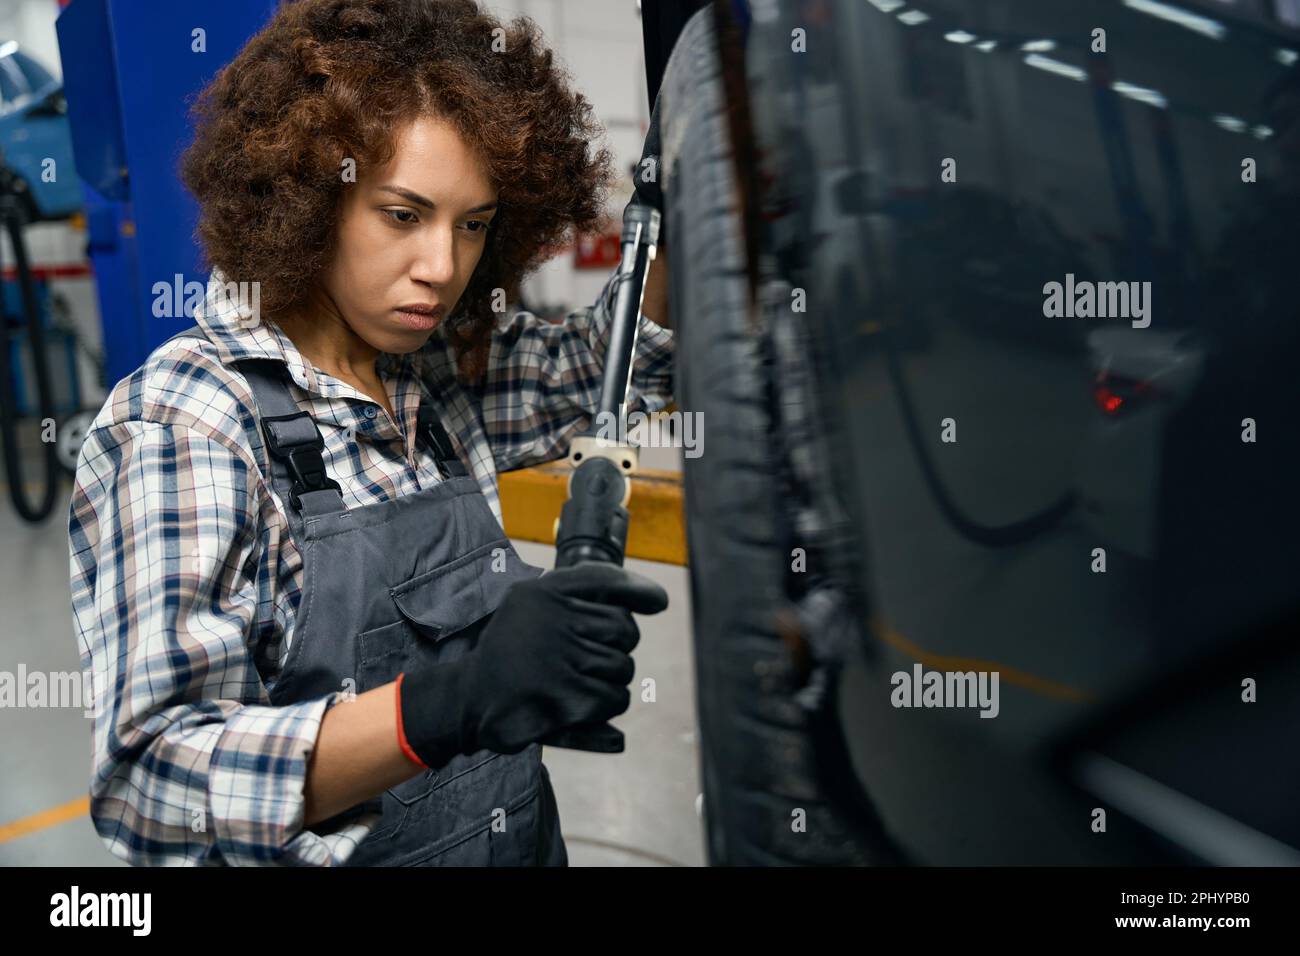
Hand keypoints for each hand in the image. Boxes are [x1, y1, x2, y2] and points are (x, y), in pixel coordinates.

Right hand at [397, 562, 668, 765]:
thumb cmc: (510, 651)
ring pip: (623, 666)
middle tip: (598, 656)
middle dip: (620, 645)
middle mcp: (554, 620)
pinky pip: (614, 698)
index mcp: (544, 592)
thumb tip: (654, 597)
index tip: (659, 602)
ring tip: (584, 681)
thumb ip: (577, 592)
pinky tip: (585, 703)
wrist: (470, 698)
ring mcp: (561, 660)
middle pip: (624, 628)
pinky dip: (608, 703)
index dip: (639, 590)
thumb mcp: (530, 605)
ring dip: (613, 678)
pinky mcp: (567, 700)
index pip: (606, 580)